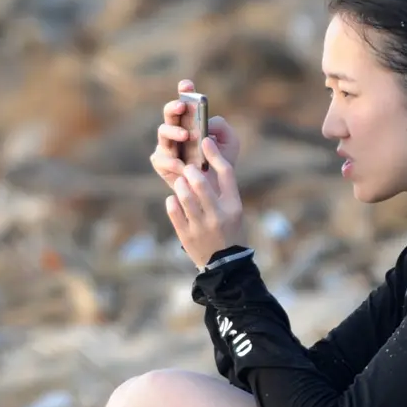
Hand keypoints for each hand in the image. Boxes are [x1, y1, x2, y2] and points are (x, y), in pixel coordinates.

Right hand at [149, 78, 237, 190]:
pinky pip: (161, 158)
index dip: (184, 91)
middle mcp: (176, 130)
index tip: (187, 84)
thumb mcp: (230, 143)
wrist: (216, 190)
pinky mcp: (161, 164)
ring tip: (187, 135)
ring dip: (174, 131)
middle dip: (174, 107)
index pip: (185, 102)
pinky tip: (184, 165)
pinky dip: (173, 161)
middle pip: (169, 113)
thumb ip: (223, 128)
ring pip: (162, 132)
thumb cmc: (221, 163)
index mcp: (192, 122)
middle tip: (183, 107)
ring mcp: (166, 146)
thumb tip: (207, 123)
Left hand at [166, 135, 245, 268]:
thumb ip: (223, 189)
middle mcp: (218, 215)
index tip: (206, 141)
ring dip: (180, 184)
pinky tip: (174, 199)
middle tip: (187, 167)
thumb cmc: (229, 230)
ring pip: (185, 196)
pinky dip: (172, 202)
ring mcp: (201, 226)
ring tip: (180, 181)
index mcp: (234, 206)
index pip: (226, 173)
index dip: (215, 154)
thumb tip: (208, 160)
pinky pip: (174, 211)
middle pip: (201, 183)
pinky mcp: (186, 235)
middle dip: (191, 170)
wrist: (225, 265)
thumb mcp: (234, 210)